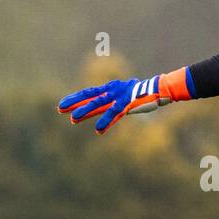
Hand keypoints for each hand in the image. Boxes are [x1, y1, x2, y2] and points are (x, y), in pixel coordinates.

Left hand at [57, 69, 190, 134]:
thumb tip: (102, 114)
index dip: (75, 99)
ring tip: (73, 119)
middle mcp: (111, 91)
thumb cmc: (142, 95)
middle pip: (89, 97)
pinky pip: (114, 113)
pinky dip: (106, 121)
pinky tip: (98, 129)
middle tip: (60, 109)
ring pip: (98, 104)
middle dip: (74, 103)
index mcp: (110, 89)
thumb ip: (112, 105)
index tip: (63, 105)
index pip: (88, 93)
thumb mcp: (124, 99)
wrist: (159, 90)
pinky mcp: (127, 103)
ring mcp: (119, 96)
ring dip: (85, 112)